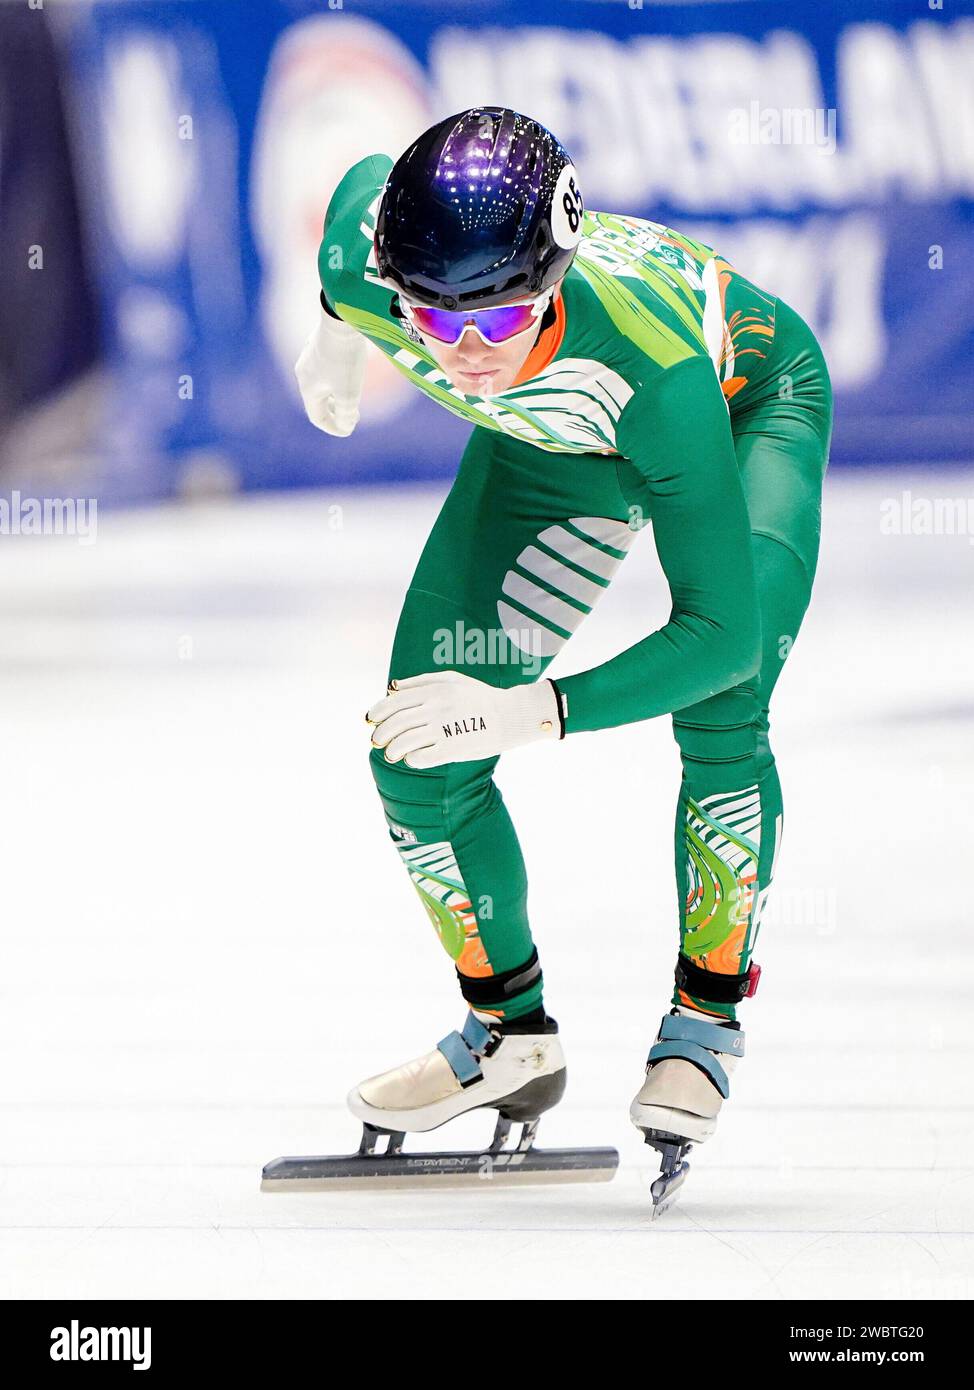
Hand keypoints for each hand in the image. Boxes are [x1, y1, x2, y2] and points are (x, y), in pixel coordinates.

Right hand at [294, 306, 367, 436]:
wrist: (341, 319)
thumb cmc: (344, 359)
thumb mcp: (348, 392)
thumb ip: (347, 414)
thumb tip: (345, 428)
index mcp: (308, 388)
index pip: (317, 417)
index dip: (333, 428)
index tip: (348, 429)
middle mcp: (304, 373)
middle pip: (318, 401)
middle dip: (336, 411)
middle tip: (355, 414)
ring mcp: (309, 357)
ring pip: (322, 384)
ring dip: (336, 394)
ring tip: (353, 394)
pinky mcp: (317, 344)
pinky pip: (325, 368)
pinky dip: (336, 378)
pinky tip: (350, 370)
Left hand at [366, 672, 562, 767]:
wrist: (510, 714)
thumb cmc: (479, 696)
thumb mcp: (451, 679)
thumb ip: (420, 682)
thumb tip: (390, 688)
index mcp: (434, 689)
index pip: (395, 701)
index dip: (377, 712)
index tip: (370, 721)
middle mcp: (437, 707)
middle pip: (397, 723)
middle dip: (381, 734)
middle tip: (376, 742)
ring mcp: (445, 728)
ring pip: (406, 741)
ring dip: (393, 750)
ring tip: (391, 754)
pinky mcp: (454, 748)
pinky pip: (424, 757)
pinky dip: (413, 759)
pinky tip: (412, 758)